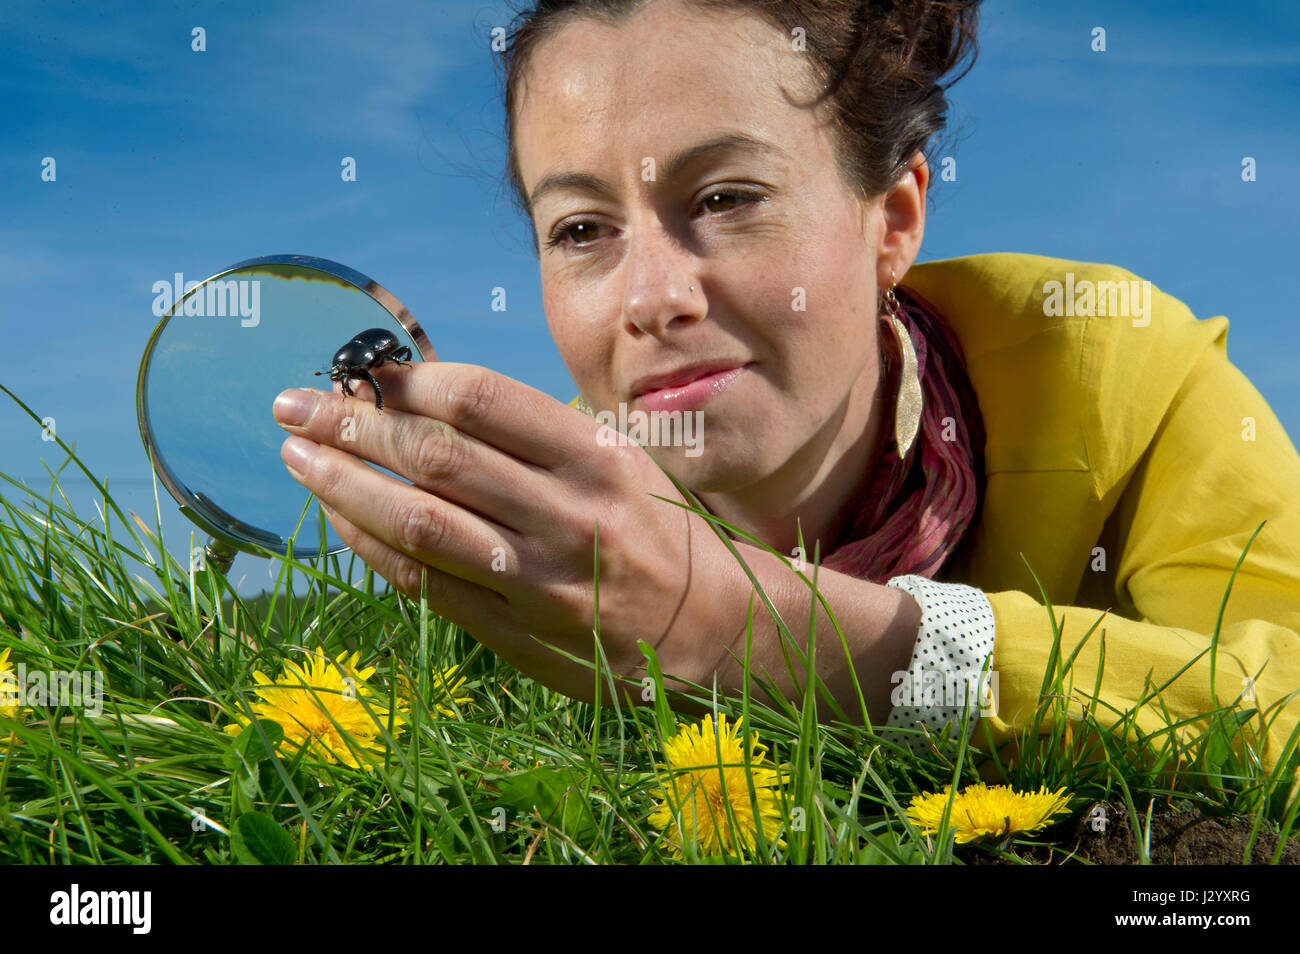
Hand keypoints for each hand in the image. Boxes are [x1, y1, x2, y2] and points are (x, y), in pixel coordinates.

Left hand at [271, 364, 755, 702]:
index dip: (410, 380)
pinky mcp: (517, 632)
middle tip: (295, 405)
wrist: (714, 632)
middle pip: (435, 454)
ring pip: (416, 520)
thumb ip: (537, 437)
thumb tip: (427, 399)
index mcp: (596, 457)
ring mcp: (538, 578)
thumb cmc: (659, 533)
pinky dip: (370, 546)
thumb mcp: (621, 463)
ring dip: (343, 483)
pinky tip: (338, 516)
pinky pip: (424, 582)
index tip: (365, 373)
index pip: (482, 399)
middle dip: (352, 423)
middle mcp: (566, 513)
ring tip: (296, 455)